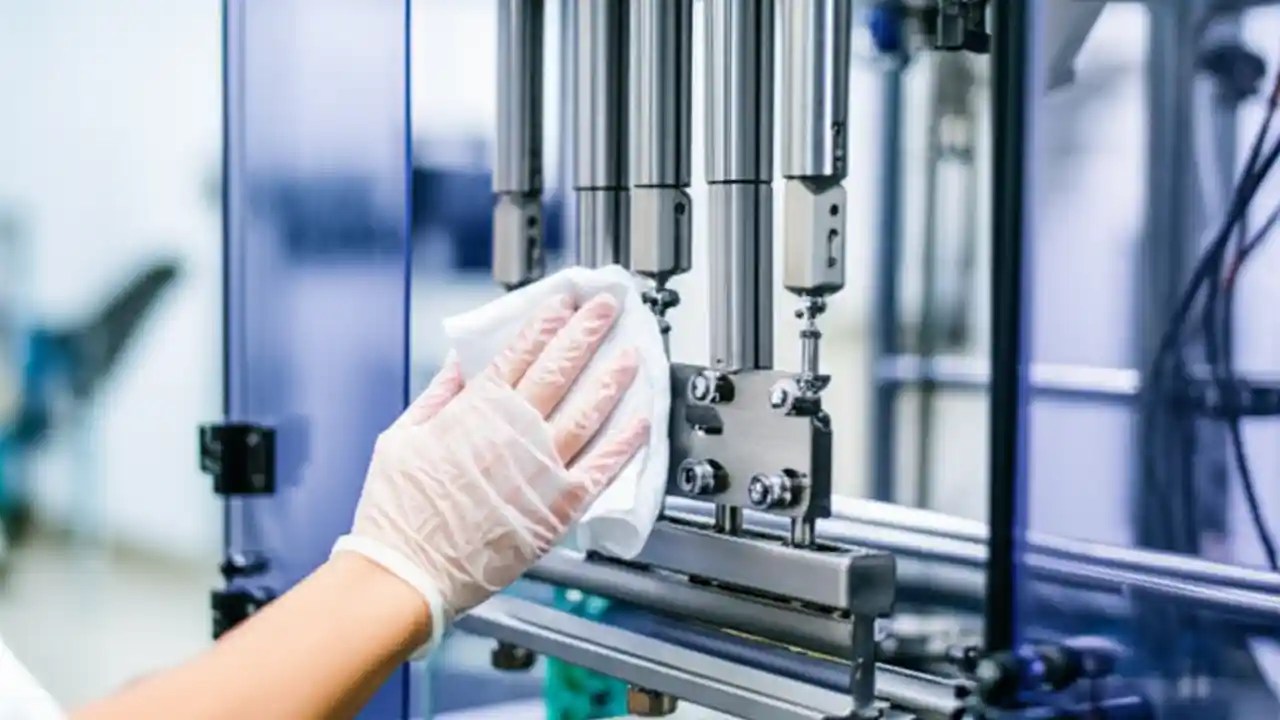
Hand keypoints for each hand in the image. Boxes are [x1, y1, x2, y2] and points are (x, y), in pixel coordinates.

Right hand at [333, 293, 647, 649]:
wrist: (408, 572)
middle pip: (561, 369)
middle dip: (587, 332)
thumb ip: (437, 395)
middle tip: (608, 307)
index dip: (546, 323)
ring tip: (632, 352)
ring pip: (588, 411)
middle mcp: (516, 432)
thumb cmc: (399, 512)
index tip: (565, 302)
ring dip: (613, 377)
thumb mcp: (402, 437)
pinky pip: (600, 468)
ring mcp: (542, 468)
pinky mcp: (559, 507)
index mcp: (476, 410)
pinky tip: (641, 419)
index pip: (520, 352)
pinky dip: (624, 442)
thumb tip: (461, 361)